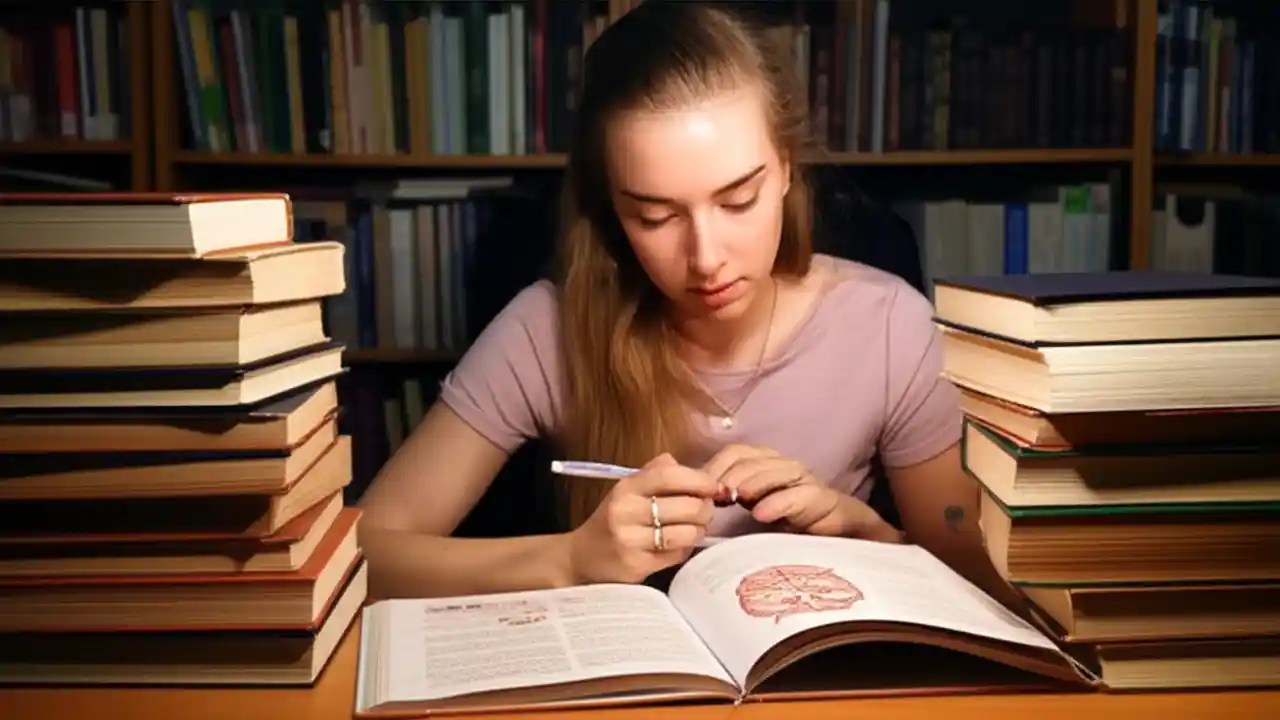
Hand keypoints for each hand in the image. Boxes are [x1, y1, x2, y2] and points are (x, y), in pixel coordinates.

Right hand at [567, 453, 718, 584]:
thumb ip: (656, 473)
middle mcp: (626, 511)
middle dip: (706, 509)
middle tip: (705, 512)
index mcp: (626, 487)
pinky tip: (678, 545)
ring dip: (699, 531)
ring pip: (687, 533)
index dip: (700, 480)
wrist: (580, 558)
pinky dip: (685, 549)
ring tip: (694, 529)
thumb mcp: (626, 490)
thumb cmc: (610, 521)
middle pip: (687, 506)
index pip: (670, 475)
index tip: (714, 486)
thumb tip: (689, 467)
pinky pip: (677, 555)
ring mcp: (631, 540)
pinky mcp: (637, 565)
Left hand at [702, 444, 903, 541]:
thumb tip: (687, 491)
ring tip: (732, 499)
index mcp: (765, 463)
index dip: (714, 467)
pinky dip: (778, 502)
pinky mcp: (822, 499)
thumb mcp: (752, 507)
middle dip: (727, 475)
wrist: (838, 534)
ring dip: (750, 483)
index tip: (699, 491)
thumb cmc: (789, 520)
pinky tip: (760, 514)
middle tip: (712, 498)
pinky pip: (800, 494)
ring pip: (774, 470)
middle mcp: (783, 465)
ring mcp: (804, 480)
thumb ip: (726, 496)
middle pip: (750, 458)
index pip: (734, 453)